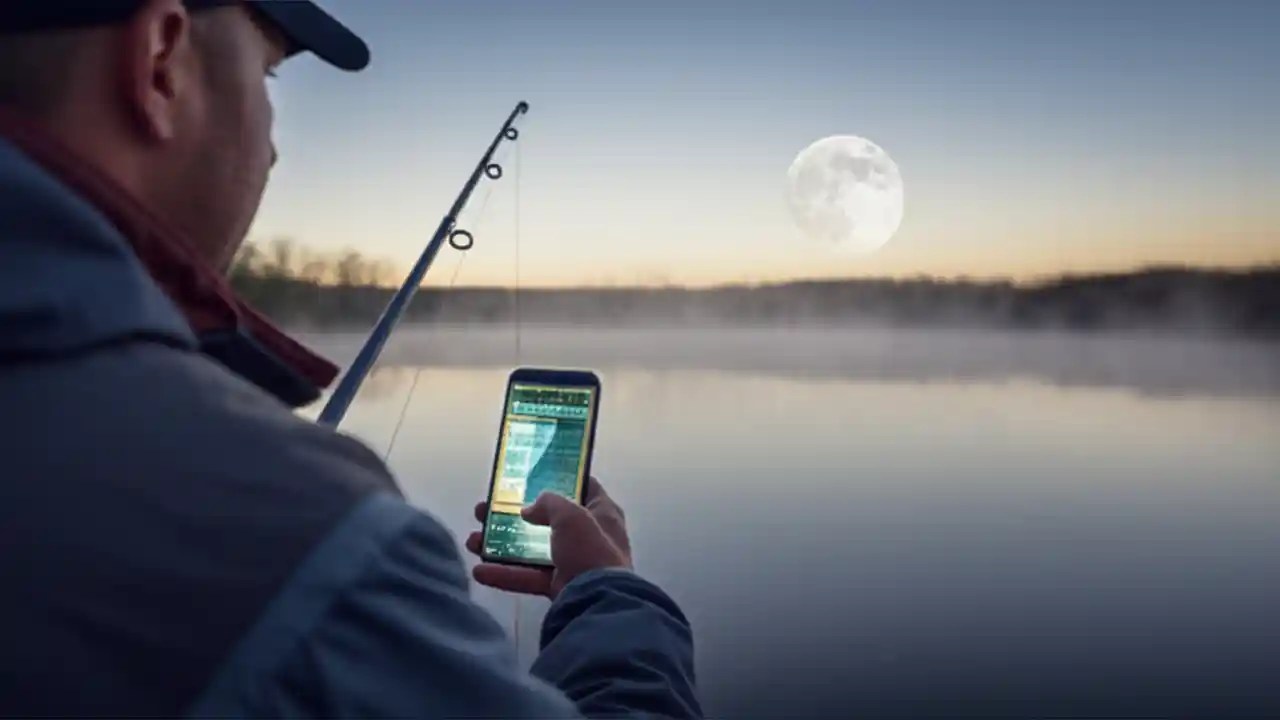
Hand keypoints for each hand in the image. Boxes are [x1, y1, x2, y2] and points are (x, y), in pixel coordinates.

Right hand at [466, 477, 632, 598]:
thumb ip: (548, 503)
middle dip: (515, 515)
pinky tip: (479, 571)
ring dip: (503, 545)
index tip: (532, 475)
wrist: (597, 605)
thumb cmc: (590, 551)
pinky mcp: (559, 588)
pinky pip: (529, 578)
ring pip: (533, 550)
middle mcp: (589, 537)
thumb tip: (528, 510)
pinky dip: (505, 575)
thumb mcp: (571, 515)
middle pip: (548, 520)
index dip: (560, 479)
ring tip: (474, 540)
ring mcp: (574, 564)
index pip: (584, 488)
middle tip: (487, 509)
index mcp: (602, 514)